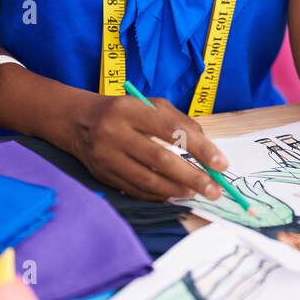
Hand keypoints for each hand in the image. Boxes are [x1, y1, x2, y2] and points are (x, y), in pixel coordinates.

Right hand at [68, 94, 229, 201]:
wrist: (79, 121)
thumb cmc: (124, 111)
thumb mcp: (150, 104)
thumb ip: (180, 121)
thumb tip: (207, 147)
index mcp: (130, 110)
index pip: (171, 130)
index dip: (199, 148)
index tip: (221, 163)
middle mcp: (115, 133)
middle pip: (160, 159)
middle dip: (192, 177)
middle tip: (214, 189)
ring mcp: (107, 157)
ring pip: (147, 180)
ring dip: (176, 190)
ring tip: (196, 193)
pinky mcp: (103, 176)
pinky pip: (135, 191)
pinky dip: (158, 195)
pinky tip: (174, 195)